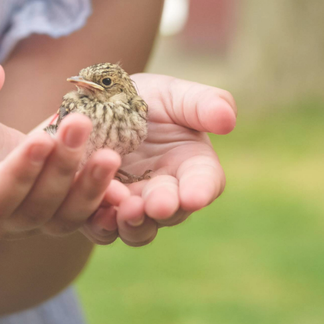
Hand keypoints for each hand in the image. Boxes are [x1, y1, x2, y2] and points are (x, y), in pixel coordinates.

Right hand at [0, 64, 130, 240]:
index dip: (18, 173)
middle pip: (35, 208)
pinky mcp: (58, 215)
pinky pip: (86, 214)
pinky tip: (120, 164)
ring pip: (66, 217)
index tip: (41, 138)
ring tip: (110, 152)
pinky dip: (104, 195)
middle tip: (81, 123)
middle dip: (61, 167)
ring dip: (89, 186)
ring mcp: (31, 224)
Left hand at [84, 73, 236, 246]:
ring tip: (125, 208)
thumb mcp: (173, 94)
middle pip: (171, 212)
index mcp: (193, 167)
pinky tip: (95, 212)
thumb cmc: (145, 99)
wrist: (96, 106)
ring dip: (133, 223)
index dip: (201, 190)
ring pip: (138, 229)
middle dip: (164, 208)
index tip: (195, 196)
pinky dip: (100, 223)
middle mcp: (166, 193)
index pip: (204, 183)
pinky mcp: (100, 210)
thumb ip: (202, 104)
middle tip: (157, 205)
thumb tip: (227, 119)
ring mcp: (133, 206)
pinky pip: (100, 226)